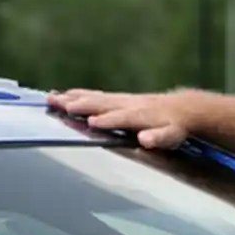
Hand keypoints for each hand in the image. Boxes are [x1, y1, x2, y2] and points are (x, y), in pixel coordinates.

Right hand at [47, 88, 195, 148]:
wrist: (182, 108)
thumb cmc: (175, 126)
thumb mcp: (172, 135)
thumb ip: (159, 137)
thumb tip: (145, 140)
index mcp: (140, 115)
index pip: (122, 118)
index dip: (108, 120)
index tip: (91, 122)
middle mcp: (128, 104)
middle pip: (102, 103)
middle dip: (81, 104)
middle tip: (59, 105)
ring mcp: (121, 99)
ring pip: (94, 97)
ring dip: (73, 98)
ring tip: (52, 99)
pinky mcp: (118, 98)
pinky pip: (95, 95)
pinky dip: (79, 94)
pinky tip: (65, 94)